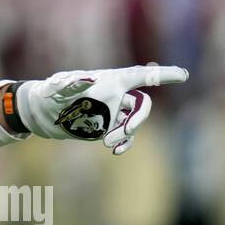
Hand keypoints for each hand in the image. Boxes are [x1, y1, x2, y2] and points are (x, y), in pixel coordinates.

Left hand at [17, 64, 188, 154]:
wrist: (41, 113)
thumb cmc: (47, 94)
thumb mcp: (54, 89)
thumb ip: (68, 84)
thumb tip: (85, 79)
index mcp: (110, 79)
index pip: (140, 75)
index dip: (163, 75)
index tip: (183, 75)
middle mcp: (116, 94)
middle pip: (143, 105)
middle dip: (137, 120)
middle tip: (122, 133)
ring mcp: (114, 110)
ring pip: (134, 122)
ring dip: (126, 134)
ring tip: (108, 143)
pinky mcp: (108, 125)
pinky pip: (126, 134)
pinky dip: (125, 142)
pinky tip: (116, 150)